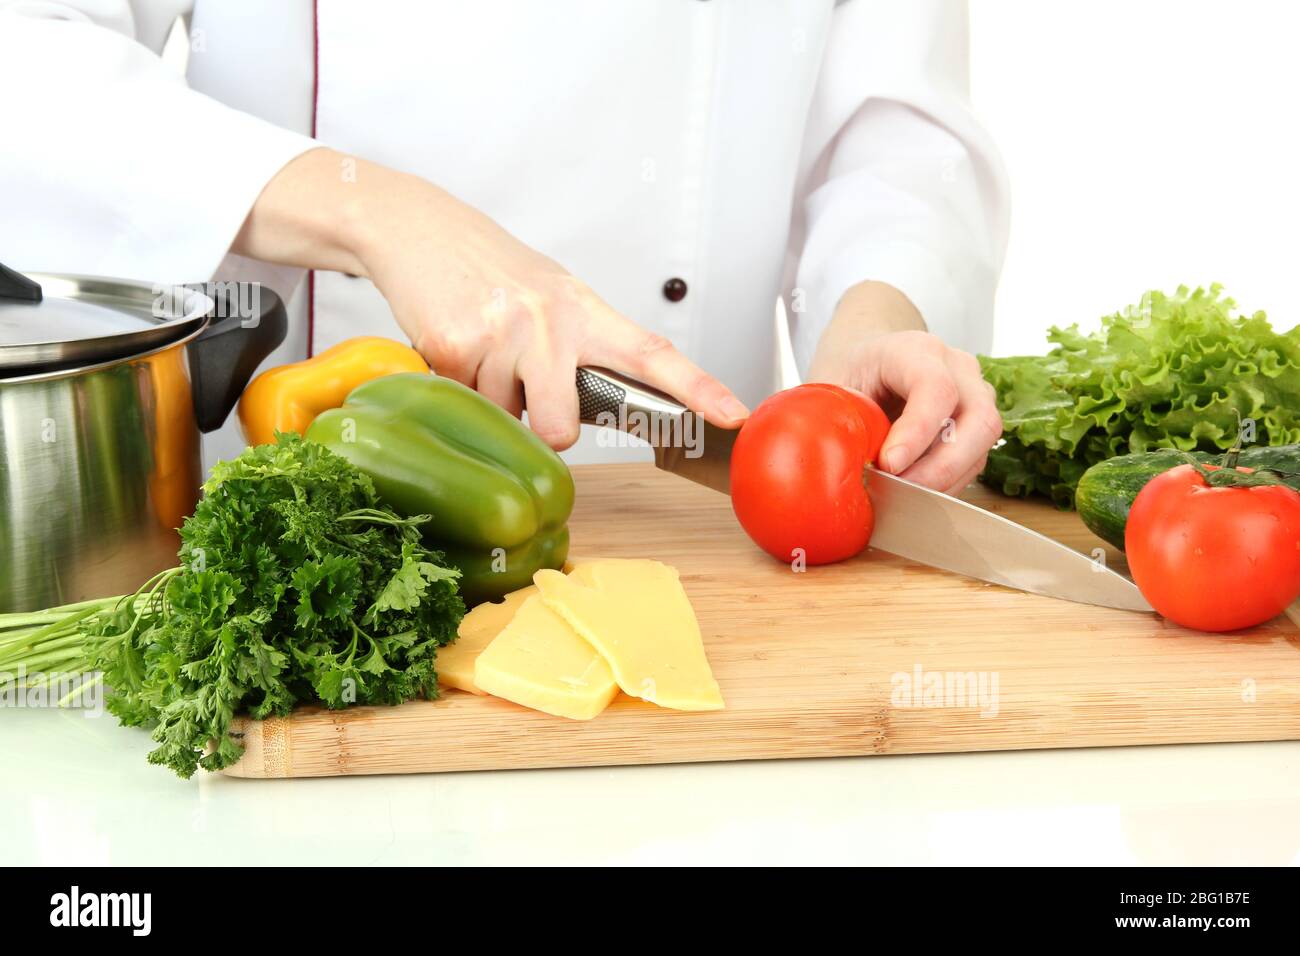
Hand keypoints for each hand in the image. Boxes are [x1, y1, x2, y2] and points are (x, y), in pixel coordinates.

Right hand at [234, 148, 748, 448]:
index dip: (697, 389)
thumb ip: (583, 350)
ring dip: (493, 398)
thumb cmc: (494, 270)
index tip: (733, 414)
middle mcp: (550, 322)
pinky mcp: (453, 345)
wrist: (421, 228)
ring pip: (506, 418)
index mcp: (585, 312)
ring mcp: (502, 334)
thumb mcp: (554, 299)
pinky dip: (457, 386)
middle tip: (527, 392)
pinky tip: (456, 344)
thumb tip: (605, 412)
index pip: (653, 355)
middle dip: (546, 428)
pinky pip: (463, 402)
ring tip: (484, 348)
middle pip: (562, 425)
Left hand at [807, 281, 1001, 493]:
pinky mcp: (977, 424)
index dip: (917, 432)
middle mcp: (956, 367)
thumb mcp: (831, 388)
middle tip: (899, 490)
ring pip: (983, 445)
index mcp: (914, 350)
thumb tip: (828, 466)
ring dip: (945, 480)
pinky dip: (947, 483)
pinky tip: (915, 490)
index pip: (935, 387)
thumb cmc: (851, 373)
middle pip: (979, 419)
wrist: (869, 364)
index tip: (888, 465)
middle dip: (940, 467)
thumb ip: (834, 420)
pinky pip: (975, 461)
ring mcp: (975, 394)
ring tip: (901, 494)